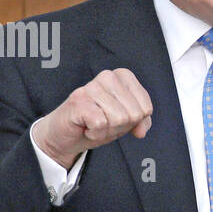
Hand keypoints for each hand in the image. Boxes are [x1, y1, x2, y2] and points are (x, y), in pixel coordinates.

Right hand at [33, 68, 152, 168]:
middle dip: (120, 126)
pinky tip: (86, 127)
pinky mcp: (79, 100)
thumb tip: (141, 130)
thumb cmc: (96, 123)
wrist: (66, 135)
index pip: (146, 108)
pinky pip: (101, 124)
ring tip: (94, 124)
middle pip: (133, 114)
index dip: (133, 121)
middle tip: (103, 122)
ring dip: (107, 130)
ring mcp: (92, 87)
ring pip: (119, 119)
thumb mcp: (125, 121)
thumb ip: (141, 121)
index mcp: (123, 77)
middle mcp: (108, 76)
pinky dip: (95, 133)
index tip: (116, 118)